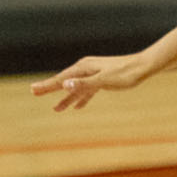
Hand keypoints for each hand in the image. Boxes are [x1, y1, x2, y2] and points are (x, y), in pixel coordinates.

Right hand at [30, 53, 152, 111]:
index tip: (33, 90)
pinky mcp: (102, 79)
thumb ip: (84, 84)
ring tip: (56, 109)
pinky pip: (87, 90)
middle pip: (65, 81)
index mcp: (84, 68)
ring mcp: (94, 74)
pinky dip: (81, 98)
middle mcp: (86, 69)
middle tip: (34, 93)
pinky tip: (77, 107)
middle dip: (50, 88)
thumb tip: (65, 84)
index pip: (61, 79)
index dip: (47, 86)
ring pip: (75, 88)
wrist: (144, 67)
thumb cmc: (125, 74)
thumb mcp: (104, 81)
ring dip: (66, 98)